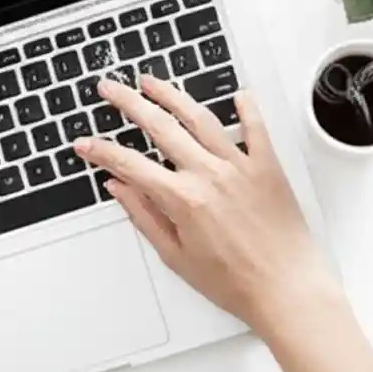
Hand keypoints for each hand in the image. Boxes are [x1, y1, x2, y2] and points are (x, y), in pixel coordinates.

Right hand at [74, 79, 337, 341]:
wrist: (286, 289)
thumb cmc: (236, 282)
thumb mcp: (176, 256)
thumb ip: (145, 217)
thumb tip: (119, 189)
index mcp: (183, 199)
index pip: (130, 164)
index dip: (101, 151)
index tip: (86, 143)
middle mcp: (209, 174)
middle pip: (159, 126)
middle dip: (128, 103)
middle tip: (110, 89)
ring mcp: (239, 166)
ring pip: (200, 117)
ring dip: (172, 94)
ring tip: (152, 82)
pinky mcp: (268, 167)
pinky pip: (255, 128)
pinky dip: (246, 109)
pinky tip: (237, 95)